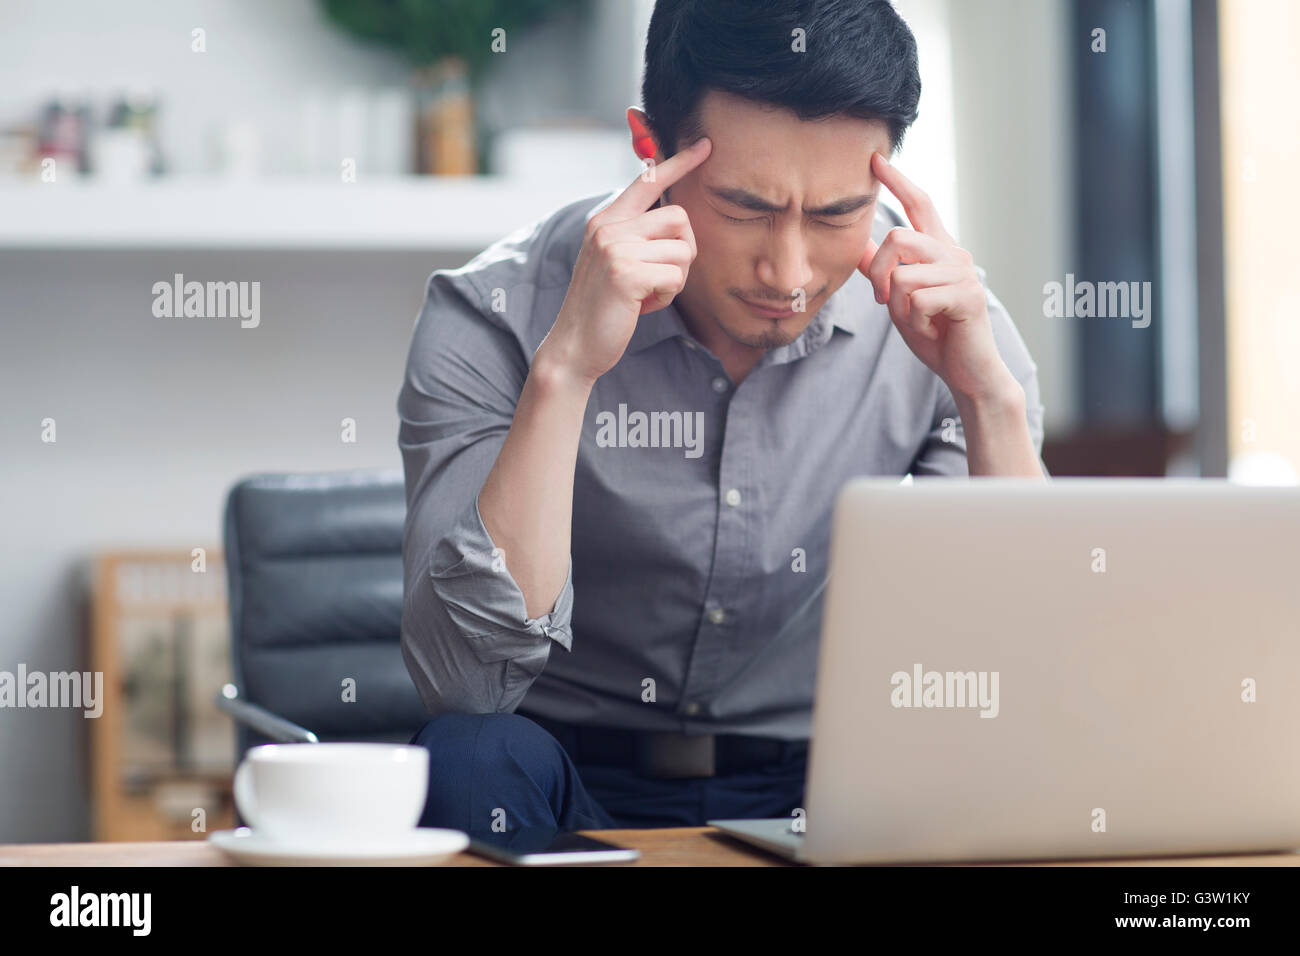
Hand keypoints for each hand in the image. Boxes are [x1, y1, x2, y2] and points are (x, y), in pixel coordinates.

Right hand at [538, 137, 711, 385]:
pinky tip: (643, 306)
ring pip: (682, 250)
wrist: (574, 346)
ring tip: (647, 293)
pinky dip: (667, 297)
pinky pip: (676, 277)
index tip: (706, 145)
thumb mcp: (614, 261)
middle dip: (683, 251)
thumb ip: (635, 235)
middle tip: (661, 276)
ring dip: (675, 279)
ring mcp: (615, 248)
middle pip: (679, 217)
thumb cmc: (604, 307)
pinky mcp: (626, 274)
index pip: (648, 180)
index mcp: (605, 220)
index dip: (679, 162)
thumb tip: (677, 217)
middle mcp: (608, 227)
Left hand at [858, 153, 1014, 402]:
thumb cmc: (935, 333)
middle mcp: (955, 253)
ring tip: (916, 320)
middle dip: (877, 271)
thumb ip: (881, 270)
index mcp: (939, 250)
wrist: (966, 370)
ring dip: (898, 305)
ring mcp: (964, 273)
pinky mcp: (968, 296)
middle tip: (880, 299)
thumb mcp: (899, 299)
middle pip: (898, 238)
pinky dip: (915, 321)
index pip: (919, 204)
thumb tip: (855, 244)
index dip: (898, 181)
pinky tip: (932, 329)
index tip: (875, 159)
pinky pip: (919, 299)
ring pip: (904, 274)